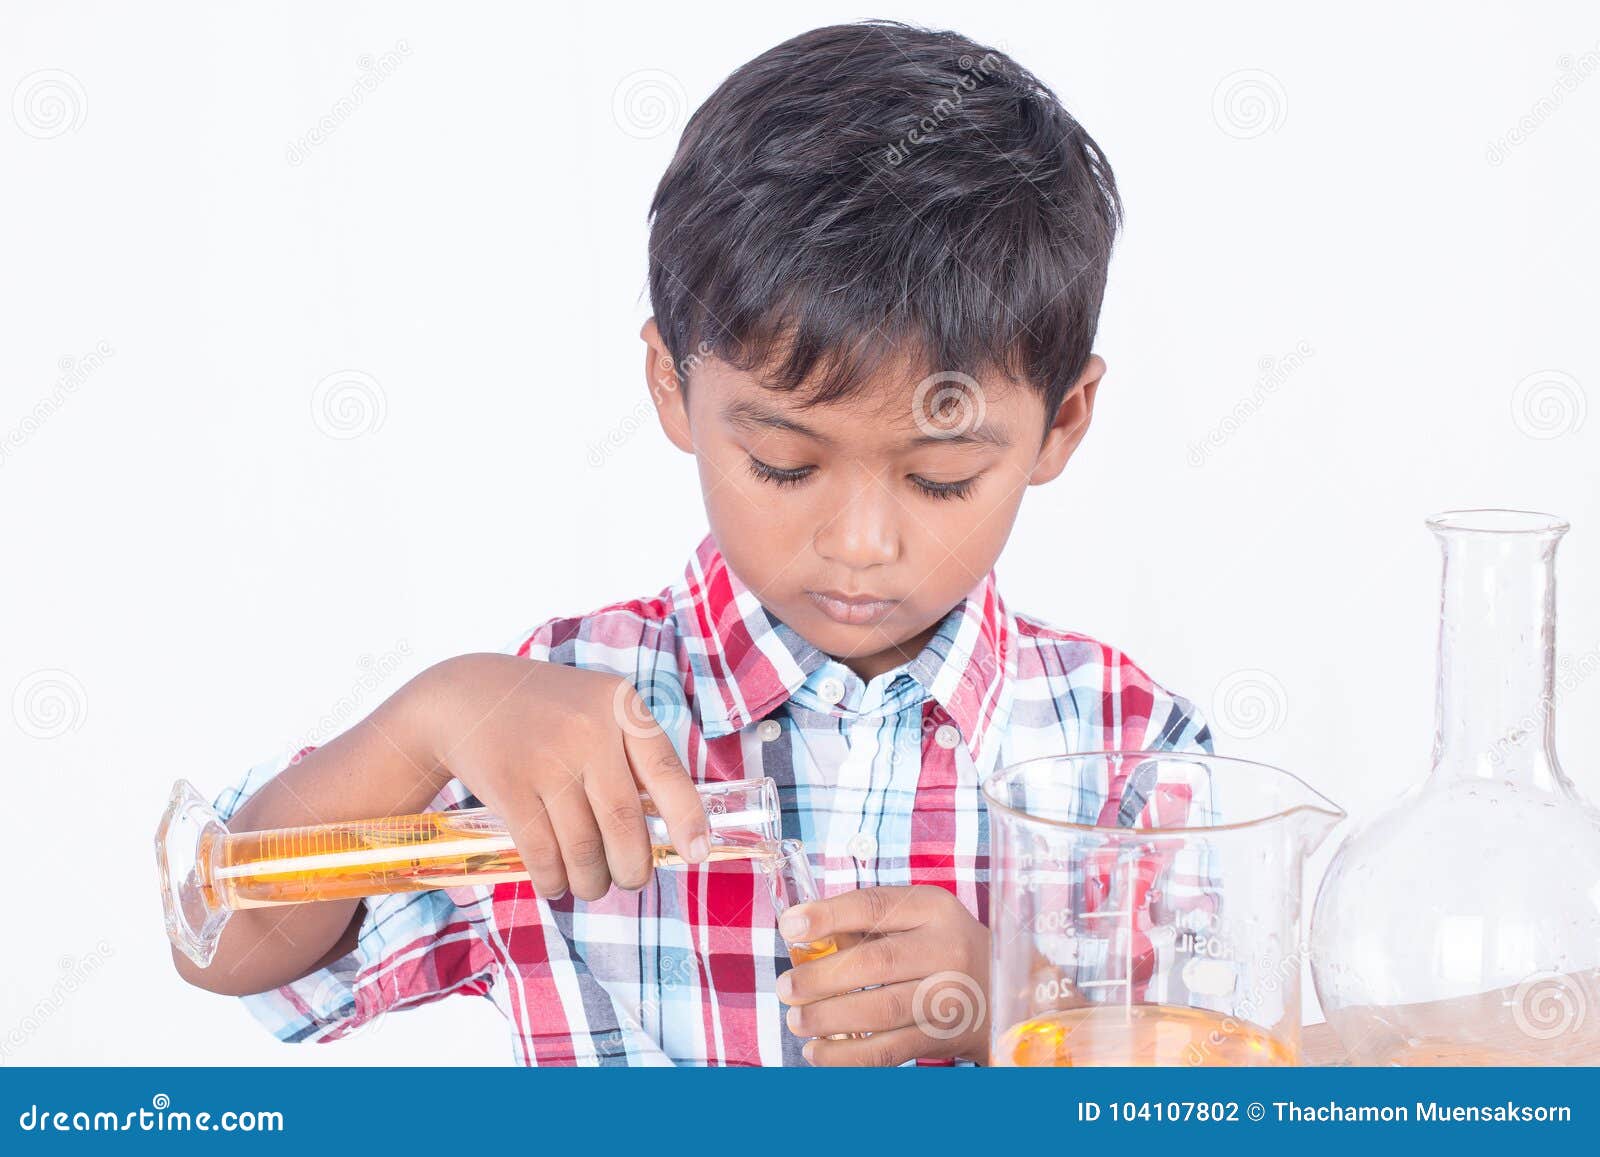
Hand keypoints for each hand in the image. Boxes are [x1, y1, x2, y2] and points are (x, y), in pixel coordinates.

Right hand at [407, 653, 709, 900]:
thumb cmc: (550, 713)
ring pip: (583, 845)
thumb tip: (670, 830)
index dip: (687, 818)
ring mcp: (546, 758)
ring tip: (592, 885)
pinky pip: (542, 852)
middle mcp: (588, 729)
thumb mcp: (598, 708)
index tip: (697, 854)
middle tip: (631, 880)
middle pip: (623, 821)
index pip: (666, 770)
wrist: (467, 696)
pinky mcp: (509, 785)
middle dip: (632, 867)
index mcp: (621, 707)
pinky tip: (556, 883)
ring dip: (591, 881)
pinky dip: (553, 879)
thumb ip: (633, 754)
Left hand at [775, 885, 990, 1065]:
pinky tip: (818, 1052)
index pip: (876, 905)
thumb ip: (866, 923)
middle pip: (877, 962)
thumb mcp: (917, 918)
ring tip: (796, 1021)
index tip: (790, 926)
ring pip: (882, 1010)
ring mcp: (949, 997)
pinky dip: (847, 1056)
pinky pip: (889, 1050)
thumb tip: (800, 934)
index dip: (829, 915)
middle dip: (822, 977)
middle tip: (786, 988)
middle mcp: (947, 949)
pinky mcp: (942, 1038)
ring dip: (829, 1018)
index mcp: (934, 909)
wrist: (1002, 993)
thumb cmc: (940, 948)